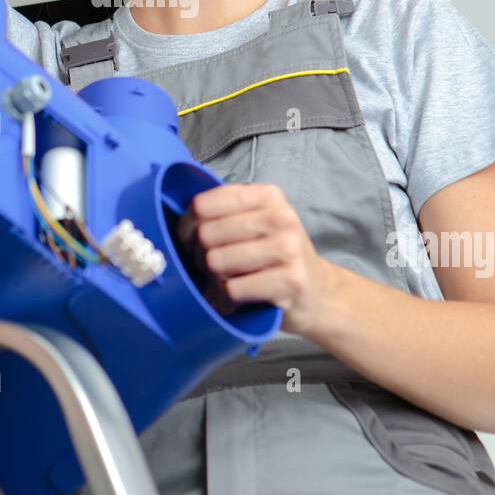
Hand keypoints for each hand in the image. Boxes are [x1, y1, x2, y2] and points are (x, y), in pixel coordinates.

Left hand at [175, 182, 335, 335]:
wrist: (318, 293)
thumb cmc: (275, 256)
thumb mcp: (255, 222)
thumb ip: (223, 213)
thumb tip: (176, 221)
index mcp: (267, 195)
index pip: (202, 205)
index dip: (186, 227)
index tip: (190, 241)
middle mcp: (280, 217)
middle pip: (206, 235)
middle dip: (200, 256)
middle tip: (213, 267)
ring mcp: (288, 248)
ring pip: (217, 262)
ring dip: (215, 279)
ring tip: (228, 281)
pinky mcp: (290, 281)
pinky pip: (233, 289)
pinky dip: (228, 298)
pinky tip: (241, 296)